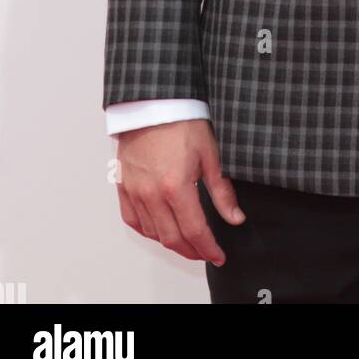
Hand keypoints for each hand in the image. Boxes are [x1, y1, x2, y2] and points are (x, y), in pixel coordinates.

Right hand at [114, 118, 244, 264]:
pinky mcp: (123, 185)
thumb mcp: (210, 154)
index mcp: (175, 187)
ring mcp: (135, 191)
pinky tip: (159, 230)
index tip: (218, 256)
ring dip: (171, 243)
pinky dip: (147, 230)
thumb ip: (221, 191)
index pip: (194, 231)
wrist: (155, 103)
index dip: (208, 248)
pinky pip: (132, 219)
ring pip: (152, 232)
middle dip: (192, 251)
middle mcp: (151, 194)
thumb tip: (235, 217)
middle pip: (172, 238)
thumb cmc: (183, 122)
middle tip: (206, 252)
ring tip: (187, 243)